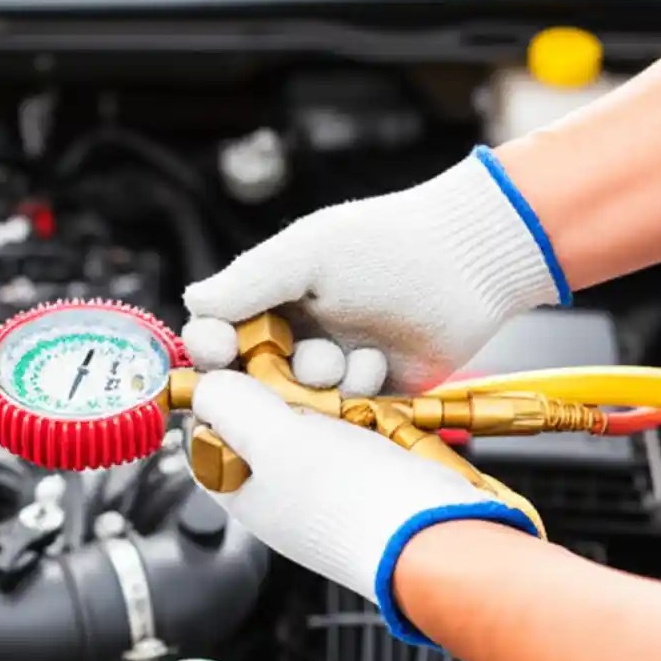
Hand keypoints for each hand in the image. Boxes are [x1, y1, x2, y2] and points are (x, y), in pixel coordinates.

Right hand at [183, 147, 569, 390]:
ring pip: (296, 403)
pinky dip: (356, 393)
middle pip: (250, 379)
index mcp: (273, 296)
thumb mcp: (308, 252)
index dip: (212, 350)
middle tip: (299, 355)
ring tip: (355, 352)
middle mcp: (297, 334)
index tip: (220, 351)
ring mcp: (332, 367)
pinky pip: (340, 416)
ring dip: (321, 381)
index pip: (218, 335)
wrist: (467, 267)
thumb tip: (194, 301)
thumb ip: (248, 281)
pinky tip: (379, 365)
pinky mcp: (369, 395)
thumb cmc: (388, 245)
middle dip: (272, 374)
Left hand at [191, 370, 541, 646]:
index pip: (208, 425)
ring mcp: (326, 471)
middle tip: (307, 365)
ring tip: (348, 376)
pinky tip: (371, 383)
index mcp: (241, 485)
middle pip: (260, 405)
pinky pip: (351, 410)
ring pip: (309, 400)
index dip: (220, 385)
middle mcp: (279, 480)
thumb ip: (230, 404)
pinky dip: (359, 390)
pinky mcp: (370, 459)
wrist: (438, 531)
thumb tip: (206, 384)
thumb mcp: (271, 441)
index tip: (236, 351)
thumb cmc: (353, 502)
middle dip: (282, 371)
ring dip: (325, 376)